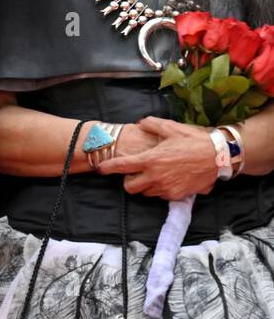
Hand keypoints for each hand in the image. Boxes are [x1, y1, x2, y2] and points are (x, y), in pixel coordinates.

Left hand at [98, 116, 217, 198]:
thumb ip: (151, 124)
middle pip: (130, 187)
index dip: (108, 168)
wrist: (218, 157)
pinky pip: (161, 196)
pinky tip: (167, 179)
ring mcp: (167, 188)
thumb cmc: (193, 140)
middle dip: (128, 181)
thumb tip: (140, 123)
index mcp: (150, 160)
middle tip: (135, 173)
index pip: (122, 166)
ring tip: (153, 174)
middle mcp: (156, 176)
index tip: (100, 168)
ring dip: (145, 186)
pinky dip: (159, 190)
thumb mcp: (171, 128)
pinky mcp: (178, 195)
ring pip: (146, 193)